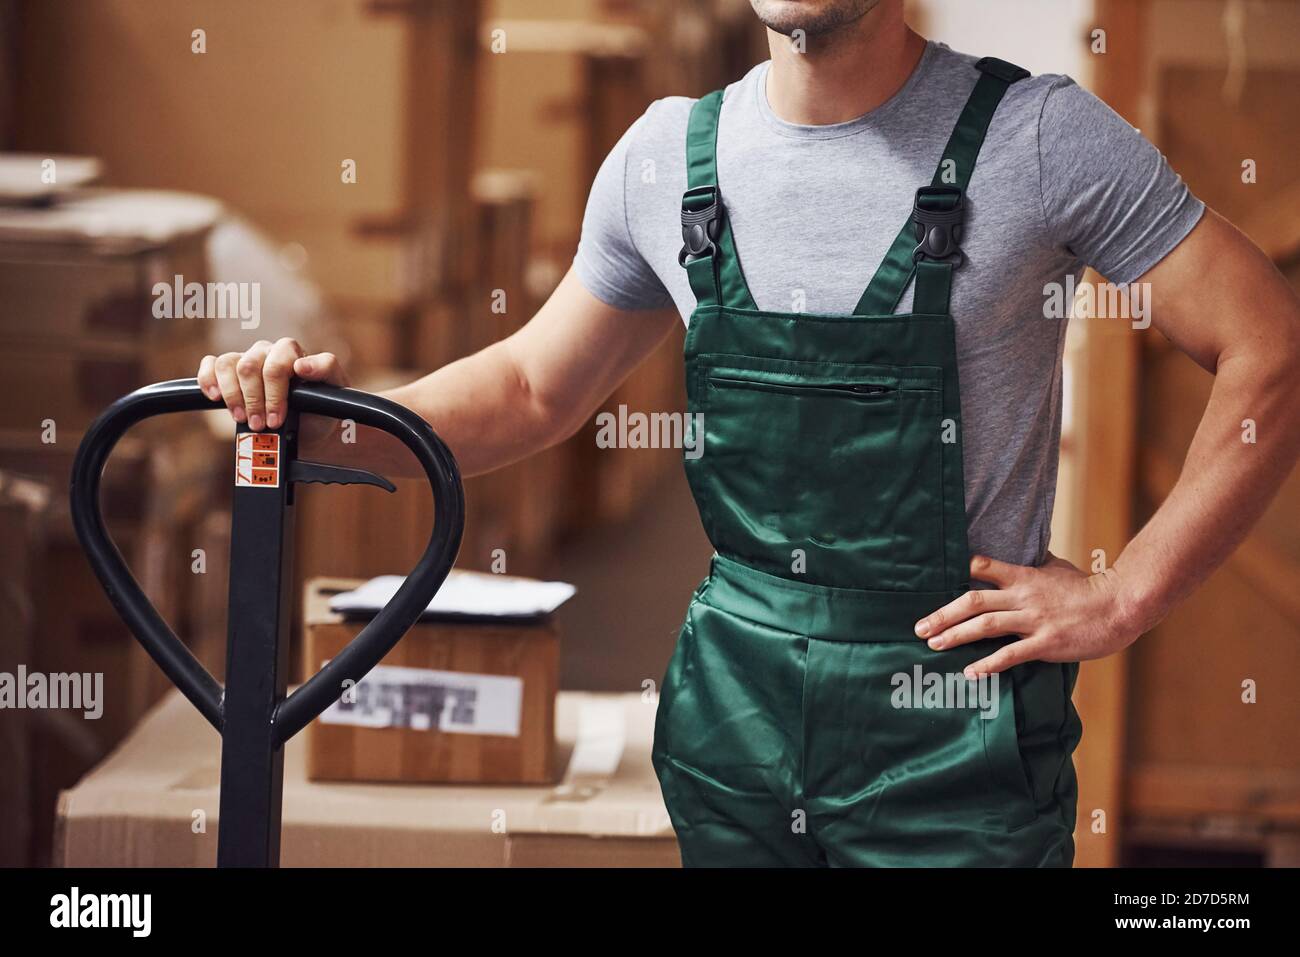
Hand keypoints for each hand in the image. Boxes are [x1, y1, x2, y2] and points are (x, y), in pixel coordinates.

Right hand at [197, 338, 348, 430]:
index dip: (274, 394)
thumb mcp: (334, 391)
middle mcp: (266, 352)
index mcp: (291, 352)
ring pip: (227, 365)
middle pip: (248, 367)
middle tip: (260, 425)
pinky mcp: (228, 372)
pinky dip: (208, 380)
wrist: (308, 428)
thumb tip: (301, 365)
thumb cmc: (321, 407)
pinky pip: (211, 365)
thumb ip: (326, 369)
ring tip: (242, 418)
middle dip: (253, 400)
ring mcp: (246, 360)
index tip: (276, 419)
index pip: (276, 364)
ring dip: (232, 396)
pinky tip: (215, 398)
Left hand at [914, 553, 1146, 677]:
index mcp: (1024, 577)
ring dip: (955, 635)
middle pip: (973, 601)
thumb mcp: (1057, 568)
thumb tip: (1023, 555)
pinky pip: (1010, 655)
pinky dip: (988, 663)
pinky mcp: (1046, 644)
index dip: (957, 572)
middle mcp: (1023, 597)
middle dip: (942, 614)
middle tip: (918, 626)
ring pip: (985, 626)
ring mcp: (1034, 621)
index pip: (982, 567)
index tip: (933, 583)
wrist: (1120, 606)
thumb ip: (1035, 564)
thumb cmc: (1088, 587)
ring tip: (933, 644)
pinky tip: (970, 671)